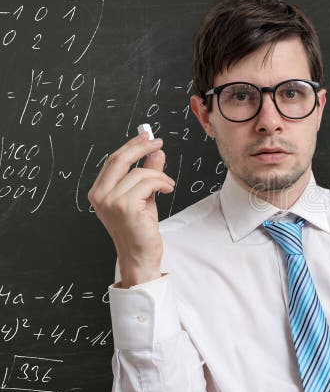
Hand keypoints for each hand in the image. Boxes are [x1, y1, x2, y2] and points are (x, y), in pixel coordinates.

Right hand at [88, 132, 174, 287]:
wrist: (140, 255)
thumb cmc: (140, 229)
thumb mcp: (144, 196)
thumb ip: (147, 173)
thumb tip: (156, 152)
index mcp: (99, 192)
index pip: (114, 160)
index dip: (131, 146)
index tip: (147, 136)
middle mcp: (100, 195)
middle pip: (120, 159)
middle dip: (141, 146)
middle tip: (158, 142)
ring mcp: (111, 201)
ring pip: (140, 173)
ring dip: (160, 175)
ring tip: (168, 185)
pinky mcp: (125, 207)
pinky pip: (148, 183)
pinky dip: (162, 183)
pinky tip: (167, 189)